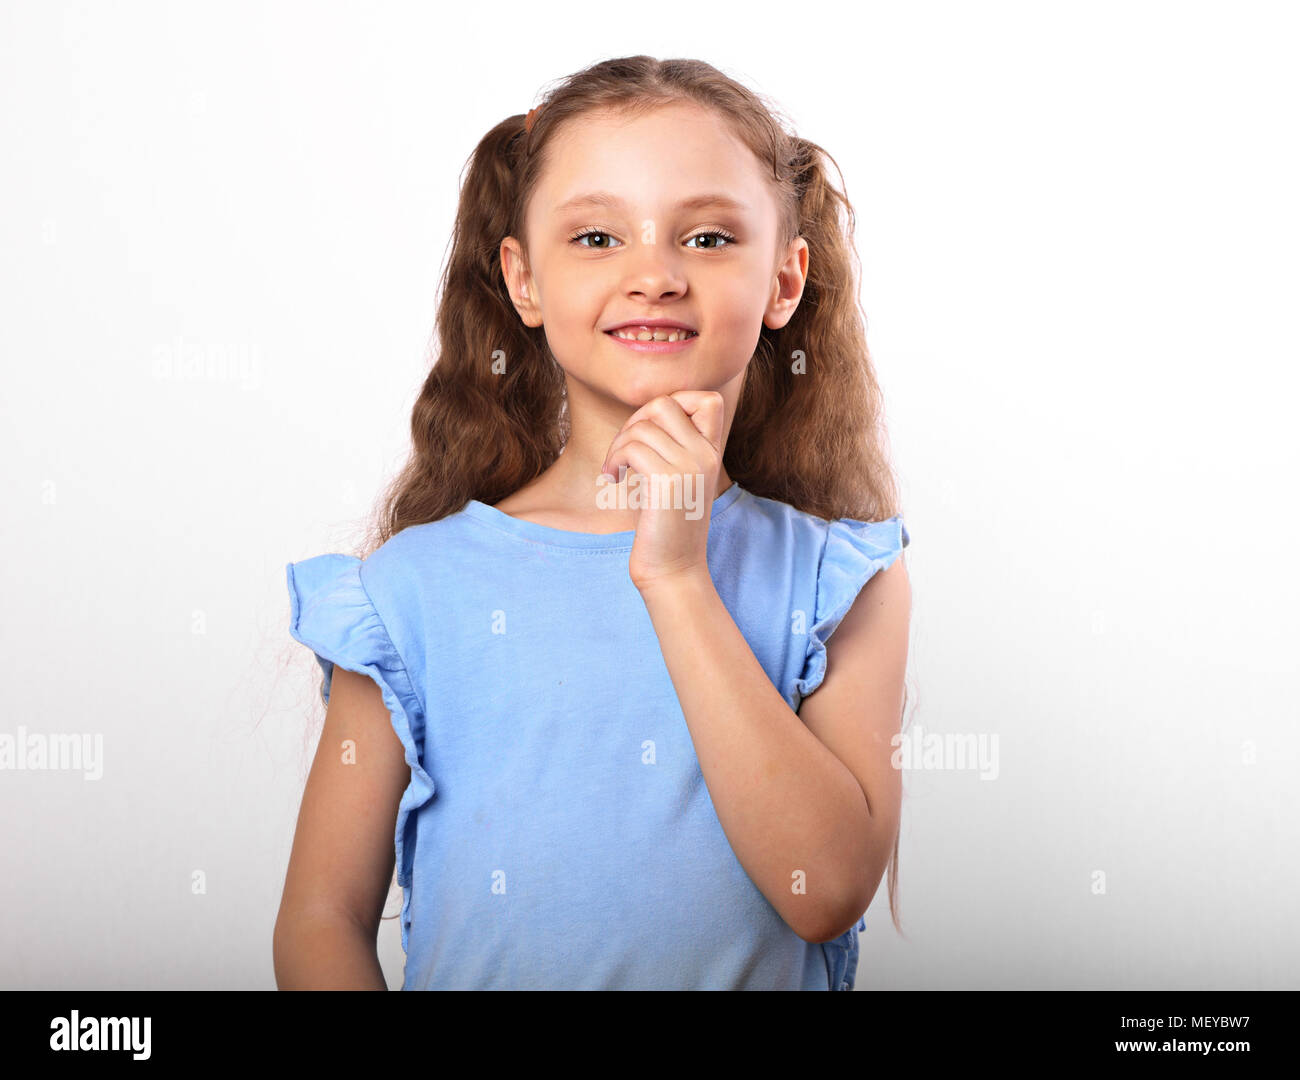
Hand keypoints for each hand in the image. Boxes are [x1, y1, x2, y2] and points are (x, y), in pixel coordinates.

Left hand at [599, 391, 724, 590]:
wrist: (674, 570)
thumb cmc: (667, 526)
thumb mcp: (678, 479)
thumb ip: (673, 446)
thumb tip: (644, 413)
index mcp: (712, 453)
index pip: (707, 399)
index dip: (674, 401)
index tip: (653, 430)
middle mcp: (705, 455)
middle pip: (665, 403)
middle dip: (635, 421)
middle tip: (626, 450)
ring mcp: (689, 467)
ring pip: (642, 426)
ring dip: (618, 444)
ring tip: (616, 469)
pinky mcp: (667, 482)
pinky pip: (631, 447)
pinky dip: (614, 460)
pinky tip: (613, 479)